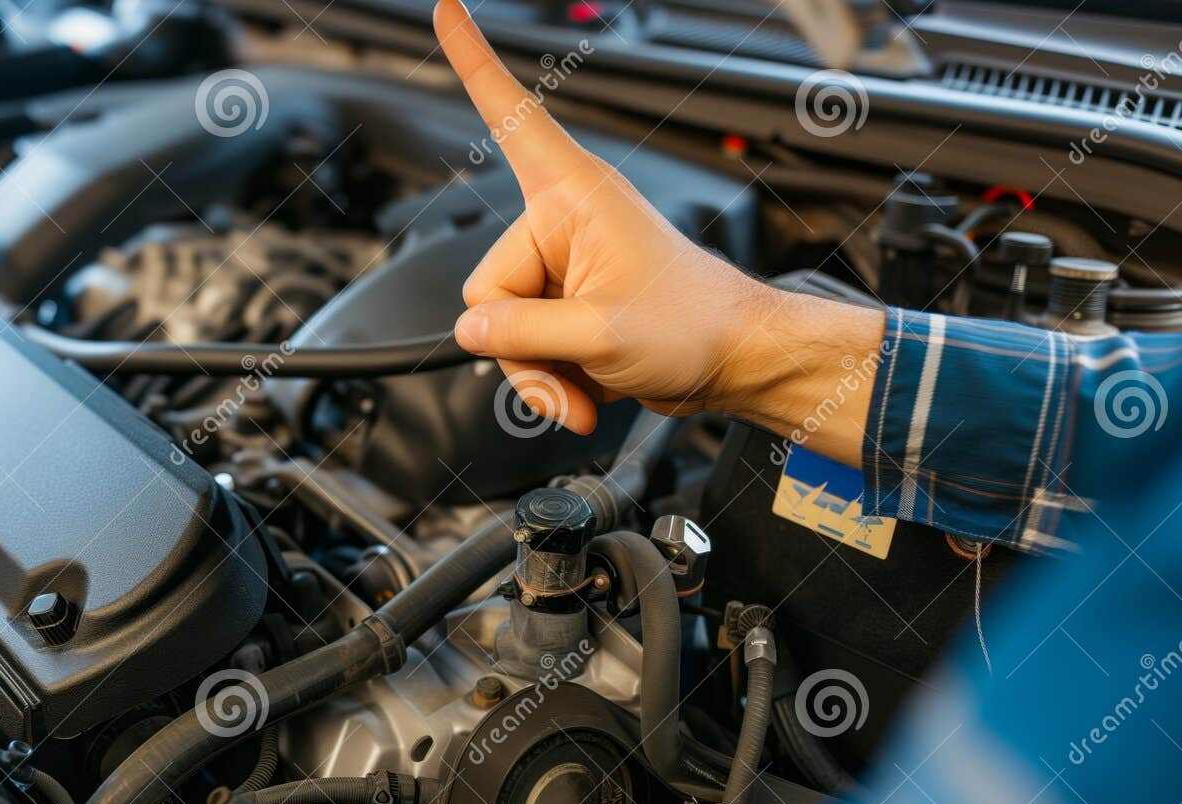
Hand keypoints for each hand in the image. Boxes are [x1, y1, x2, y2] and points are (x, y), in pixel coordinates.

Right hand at [435, 0, 882, 462]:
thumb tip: (472, 330)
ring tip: (584, 385)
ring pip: (504, 330)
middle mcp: (564, 224)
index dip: (475, 65)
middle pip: (490, 292)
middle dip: (523, 346)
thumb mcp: (601, 334)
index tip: (447, 9)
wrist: (735, 363)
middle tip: (570, 368)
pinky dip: (551, 379)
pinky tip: (586, 386)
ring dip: (540, 371)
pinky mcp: (568, 307)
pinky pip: (526, 348)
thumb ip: (522, 332)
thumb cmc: (695, 325)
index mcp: (574, 197)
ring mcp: (564, 269)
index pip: (512, 117)